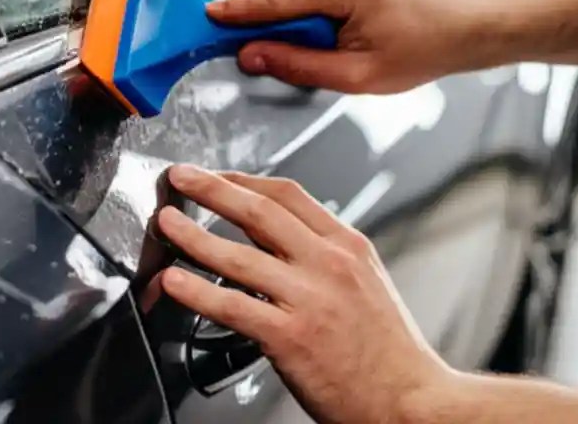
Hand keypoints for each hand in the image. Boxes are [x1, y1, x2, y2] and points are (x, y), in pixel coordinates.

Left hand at [155, 165, 454, 423]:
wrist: (412, 402)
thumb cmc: (389, 352)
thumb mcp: (367, 283)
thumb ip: (326, 256)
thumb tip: (282, 237)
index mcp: (348, 246)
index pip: (288, 195)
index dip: (243, 180)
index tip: (216, 175)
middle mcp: (329, 264)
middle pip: (258, 210)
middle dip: (210, 188)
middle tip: (179, 177)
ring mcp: (310, 299)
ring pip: (237, 255)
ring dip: (191, 234)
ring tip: (166, 223)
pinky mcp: (291, 337)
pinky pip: (233, 306)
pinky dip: (197, 291)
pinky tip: (174, 281)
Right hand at [207, 0, 494, 92]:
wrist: (462, 20)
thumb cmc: (422, 48)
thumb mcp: (358, 75)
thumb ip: (298, 66)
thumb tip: (250, 56)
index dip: (236, 11)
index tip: (207, 19)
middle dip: (259, 11)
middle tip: (271, 46)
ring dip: (280, 3)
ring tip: (313, 36)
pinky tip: (322, 20)